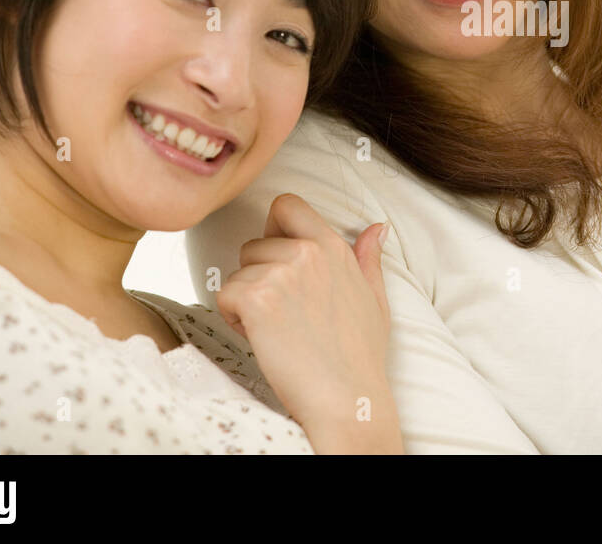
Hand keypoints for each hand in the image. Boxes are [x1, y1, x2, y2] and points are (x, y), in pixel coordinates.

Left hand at [215, 193, 401, 452]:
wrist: (346, 396)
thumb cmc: (359, 355)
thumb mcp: (374, 299)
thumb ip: (369, 258)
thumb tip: (377, 228)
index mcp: (333, 246)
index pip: (286, 204)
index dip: (274, 228)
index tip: (279, 258)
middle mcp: (307, 251)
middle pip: (254, 244)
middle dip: (257, 275)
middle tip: (281, 311)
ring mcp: (281, 272)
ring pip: (237, 272)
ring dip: (246, 299)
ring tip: (274, 328)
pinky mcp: (257, 298)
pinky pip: (225, 294)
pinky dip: (234, 318)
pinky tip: (261, 338)